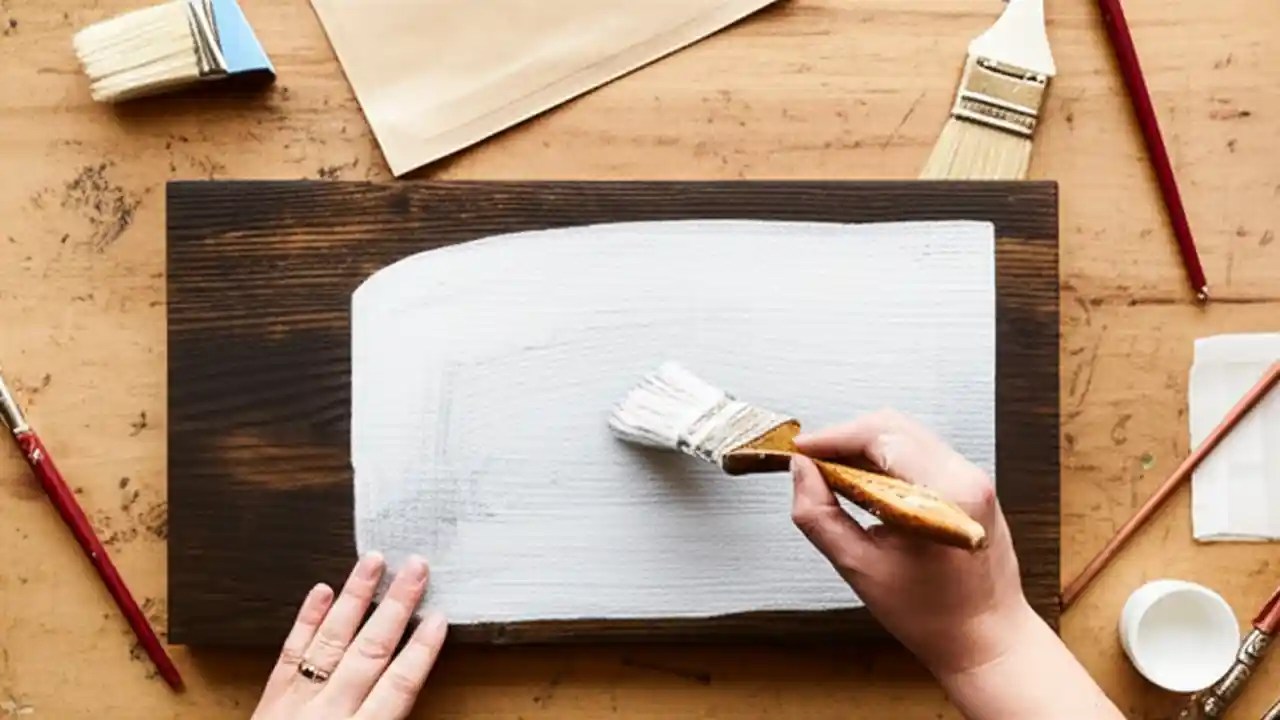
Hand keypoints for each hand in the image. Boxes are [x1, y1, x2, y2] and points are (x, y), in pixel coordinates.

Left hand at [251, 553, 447, 719]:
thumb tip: (408, 697)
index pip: (399, 686)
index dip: (422, 650)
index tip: (440, 618)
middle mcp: (329, 714)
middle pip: (370, 651)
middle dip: (396, 607)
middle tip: (417, 568)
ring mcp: (296, 703)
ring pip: (331, 640)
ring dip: (355, 598)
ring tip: (373, 562)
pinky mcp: (271, 700)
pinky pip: (291, 652)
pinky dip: (306, 619)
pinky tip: (320, 591)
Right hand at [788, 409, 1025, 676]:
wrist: (987, 641)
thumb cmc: (933, 616)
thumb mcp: (860, 568)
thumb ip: (820, 516)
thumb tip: (801, 473)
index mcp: (945, 494)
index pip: (880, 436)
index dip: (832, 437)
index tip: (801, 449)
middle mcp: (966, 477)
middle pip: (893, 427)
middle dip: (845, 438)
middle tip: (811, 461)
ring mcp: (973, 478)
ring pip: (906, 436)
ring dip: (865, 447)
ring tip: (832, 473)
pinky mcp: (971, 486)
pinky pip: (921, 453)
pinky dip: (886, 459)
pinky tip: (864, 483)